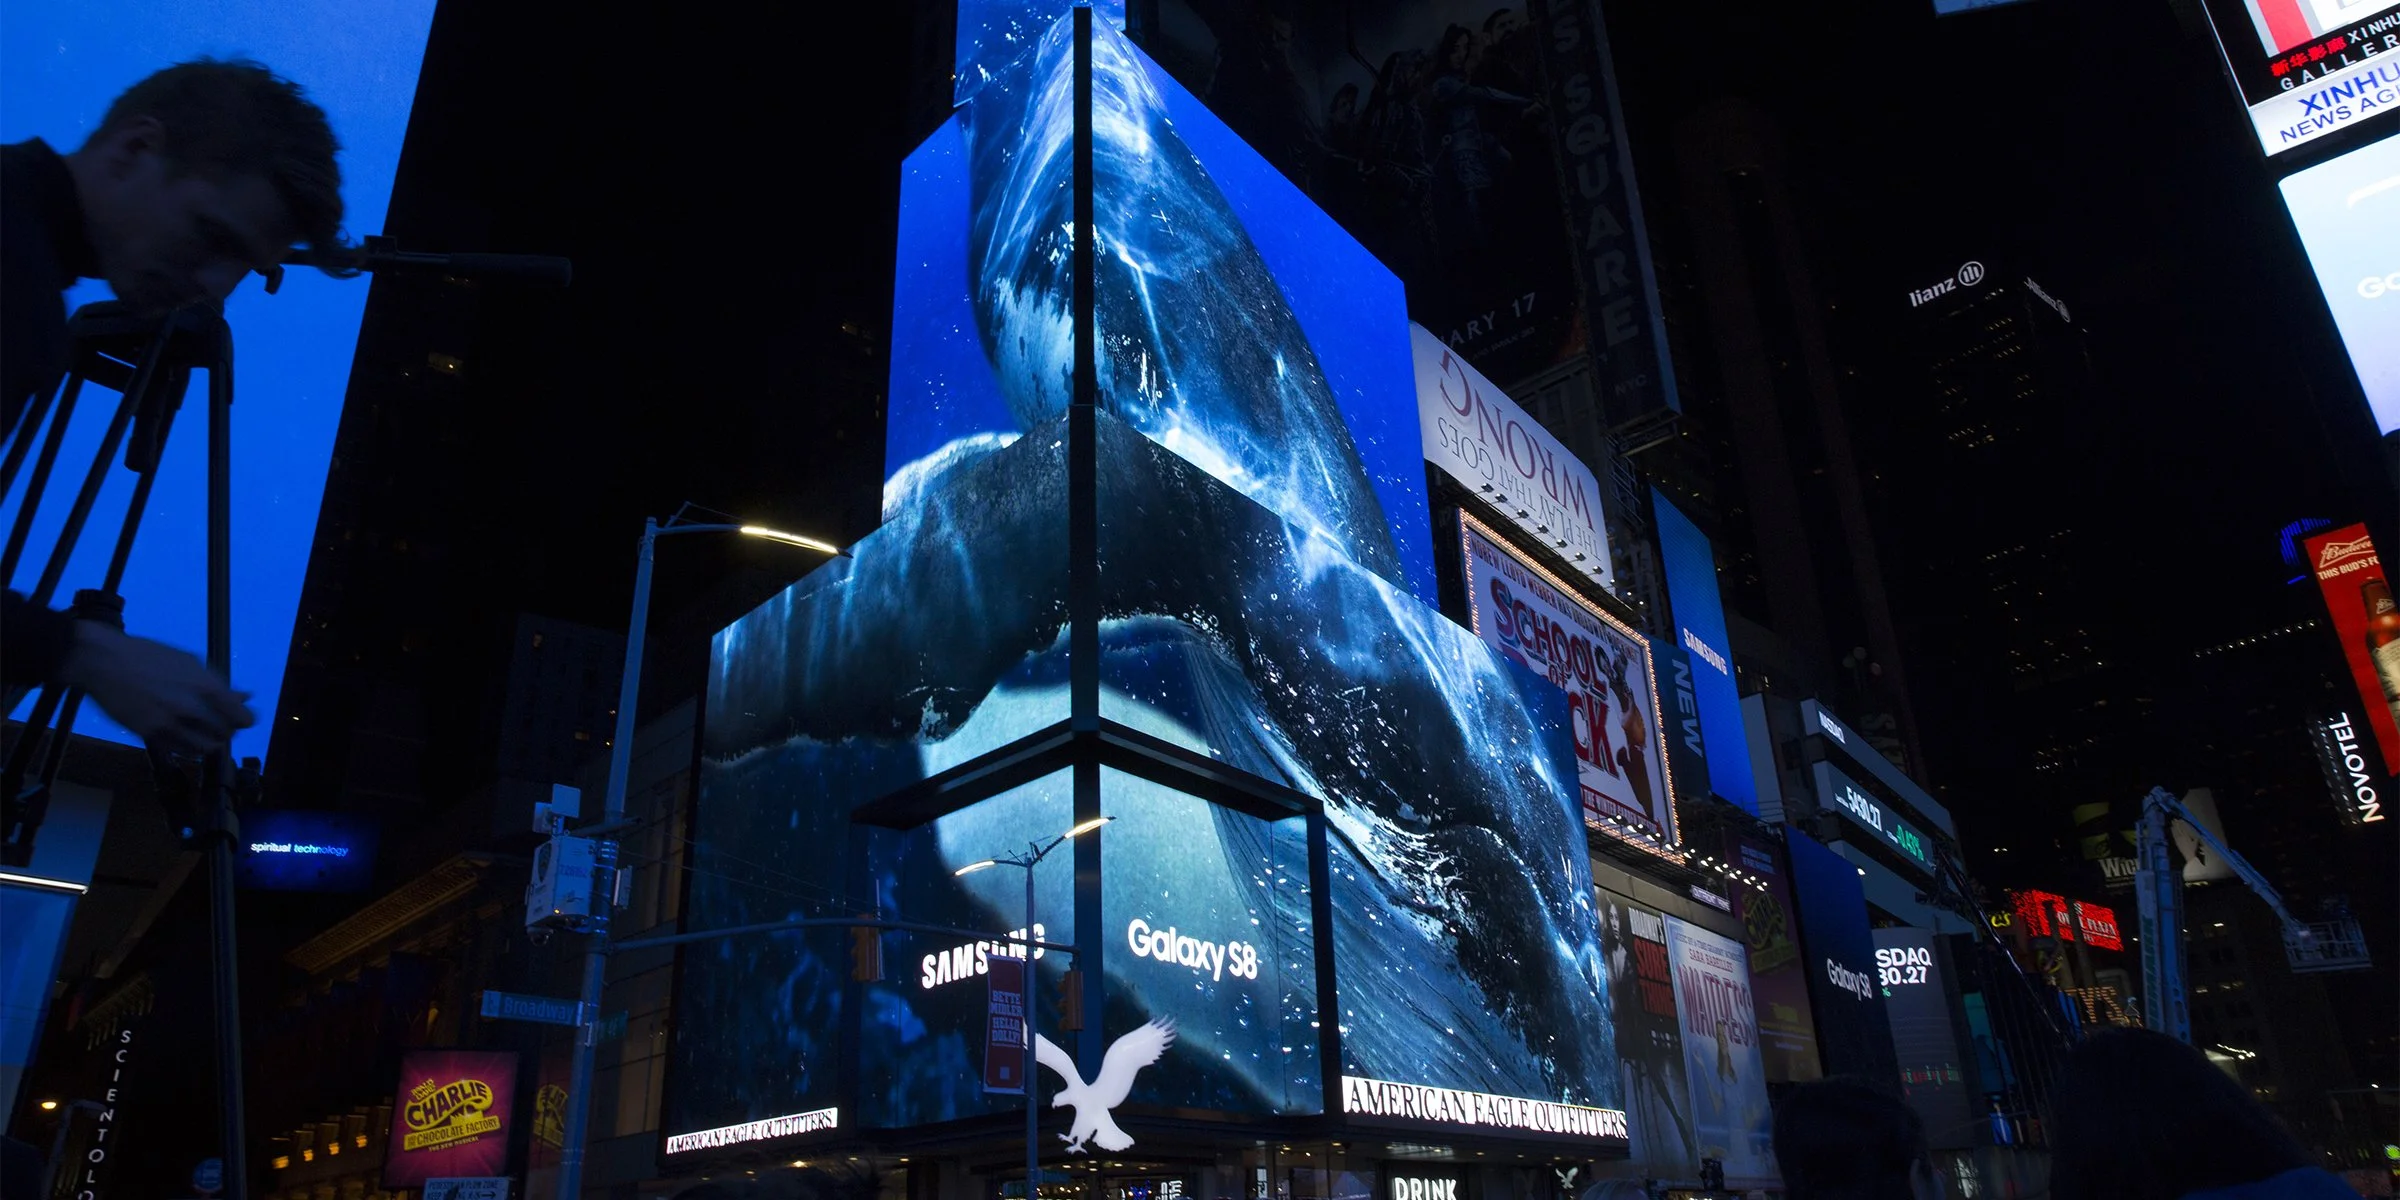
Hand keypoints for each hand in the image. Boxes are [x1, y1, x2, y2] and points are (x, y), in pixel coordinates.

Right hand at [57, 622, 254, 753]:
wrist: (104, 661)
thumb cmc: (148, 656)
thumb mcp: (189, 662)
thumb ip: (218, 683)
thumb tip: (245, 696)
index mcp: (204, 686)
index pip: (242, 717)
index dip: (244, 721)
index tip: (241, 720)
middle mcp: (190, 707)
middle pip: (225, 734)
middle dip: (227, 731)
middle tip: (221, 726)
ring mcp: (168, 722)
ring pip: (204, 747)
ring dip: (209, 743)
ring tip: (204, 734)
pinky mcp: (148, 733)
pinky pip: (179, 750)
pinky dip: (188, 748)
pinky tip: (185, 738)